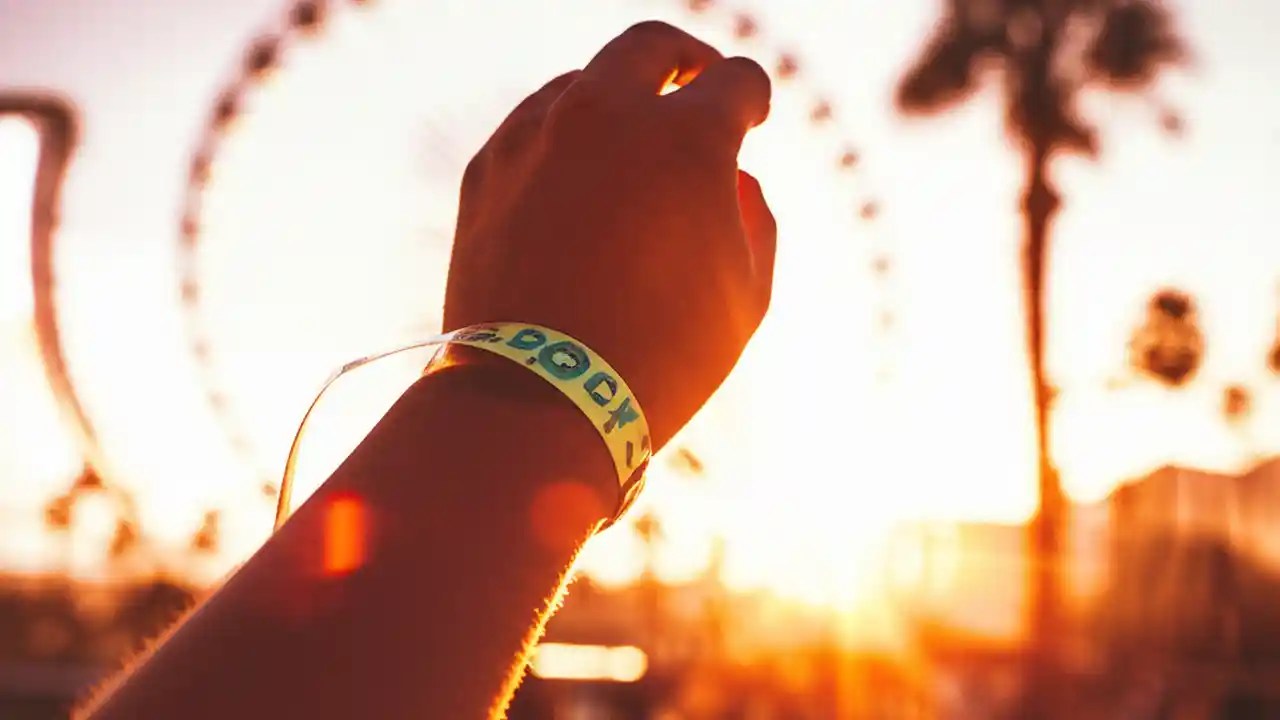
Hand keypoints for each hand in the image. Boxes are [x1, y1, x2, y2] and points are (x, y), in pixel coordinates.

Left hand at [444, 21, 775, 449]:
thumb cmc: (660, 359)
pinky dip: (564, 133)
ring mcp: (538, 135)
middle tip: (695, 78)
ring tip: (632, 135)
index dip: (753, 97)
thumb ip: (754, 218)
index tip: (753, 116)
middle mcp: (607, 116)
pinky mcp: (488, 168)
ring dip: (617, 97)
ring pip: (584, 81)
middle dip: (684, 57)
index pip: (735, 80)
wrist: (539, 401)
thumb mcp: (745, 298)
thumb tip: (735, 181)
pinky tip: (577, 168)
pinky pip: (534, 124)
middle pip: (650, 46)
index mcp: (686, 139)